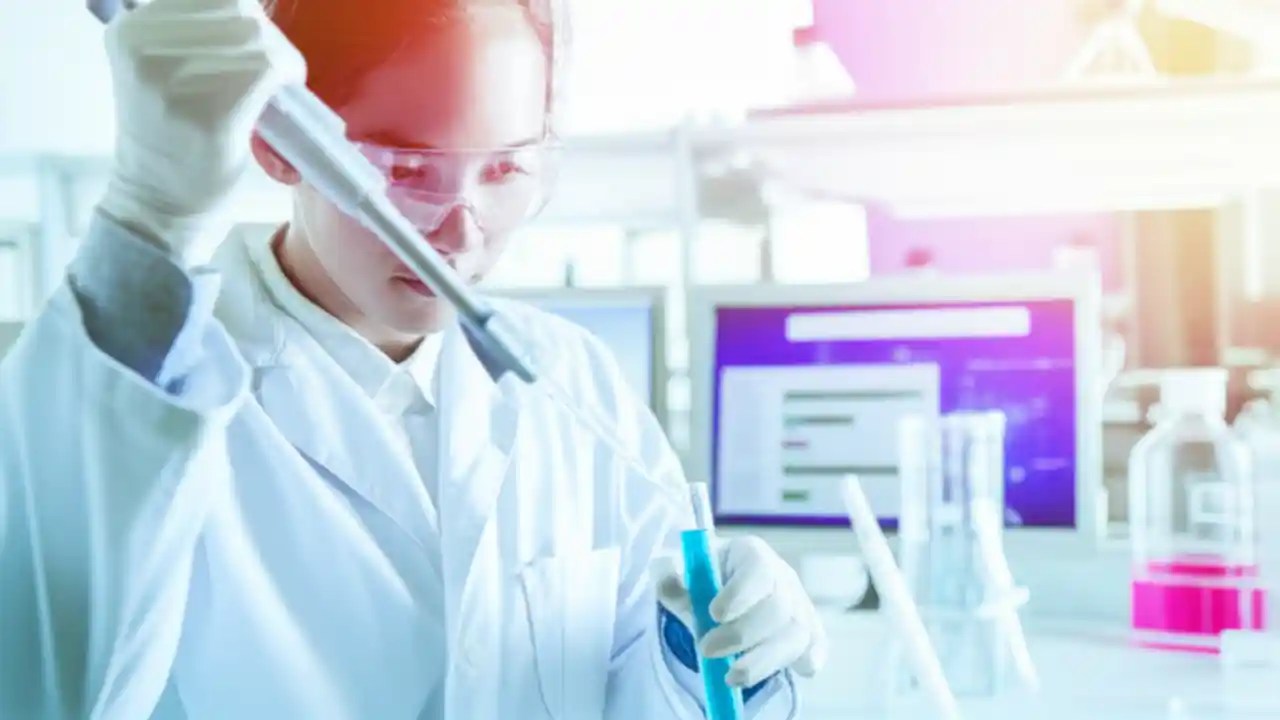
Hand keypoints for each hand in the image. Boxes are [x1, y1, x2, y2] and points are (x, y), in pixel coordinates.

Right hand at [100, 0, 304, 264]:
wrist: (160, 204)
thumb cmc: (173, 140)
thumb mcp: (163, 72)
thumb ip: (192, 38)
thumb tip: (249, 13)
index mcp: (131, 31)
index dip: (240, 17)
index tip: (251, 48)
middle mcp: (144, 46)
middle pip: (235, 10)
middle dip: (264, 38)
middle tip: (272, 72)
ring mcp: (173, 77)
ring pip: (256, 36)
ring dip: (278, 58)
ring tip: (274, 86)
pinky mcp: (210, 108)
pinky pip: (268, 68)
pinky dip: (287, 74)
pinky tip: (283, 94)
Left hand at [653, 536, 826, 687]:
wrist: (721, 592)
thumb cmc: (701, 580)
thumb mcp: (678, 573)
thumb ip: (669, 575)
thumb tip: (669, 581)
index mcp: (751, 554)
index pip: (758, 569)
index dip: (740, 593)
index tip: (713, 614)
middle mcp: (782, 577)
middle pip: (778, 608)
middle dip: (742, 635)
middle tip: (706, 650)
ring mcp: (799, 605)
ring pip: (796, 635)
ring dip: (764, 661)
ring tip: (730, 677)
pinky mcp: (808, 632)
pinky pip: (817, 647)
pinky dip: (808, 660)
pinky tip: (794, 671)